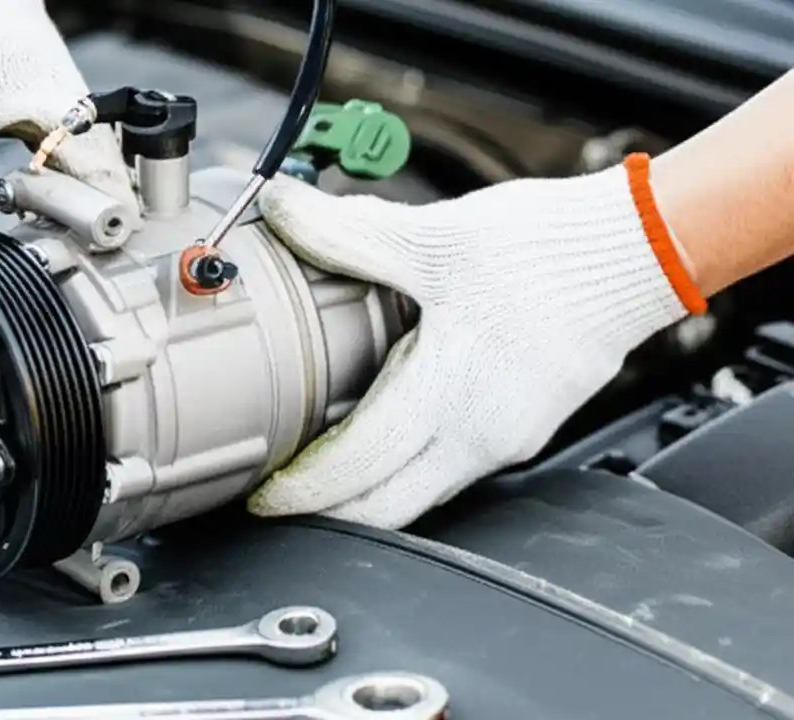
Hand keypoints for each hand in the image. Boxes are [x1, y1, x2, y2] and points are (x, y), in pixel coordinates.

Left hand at [248, 159, 702, 528]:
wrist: (636, 249)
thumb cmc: (548, 249)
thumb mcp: (434, 238)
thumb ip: (348, 232)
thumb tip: (283, 210)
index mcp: (450, 397)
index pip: (357, 472)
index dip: (300, 491)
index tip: (261, 497)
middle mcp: (479, 436)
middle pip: (385, 512)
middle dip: (327, 514)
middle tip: (281, 497)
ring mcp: (506, 440)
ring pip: (420, 495)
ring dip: (367, 493)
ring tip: (318, 470)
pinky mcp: (522, 428)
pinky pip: (449, 469)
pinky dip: (406, 467)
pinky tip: (381, 437)